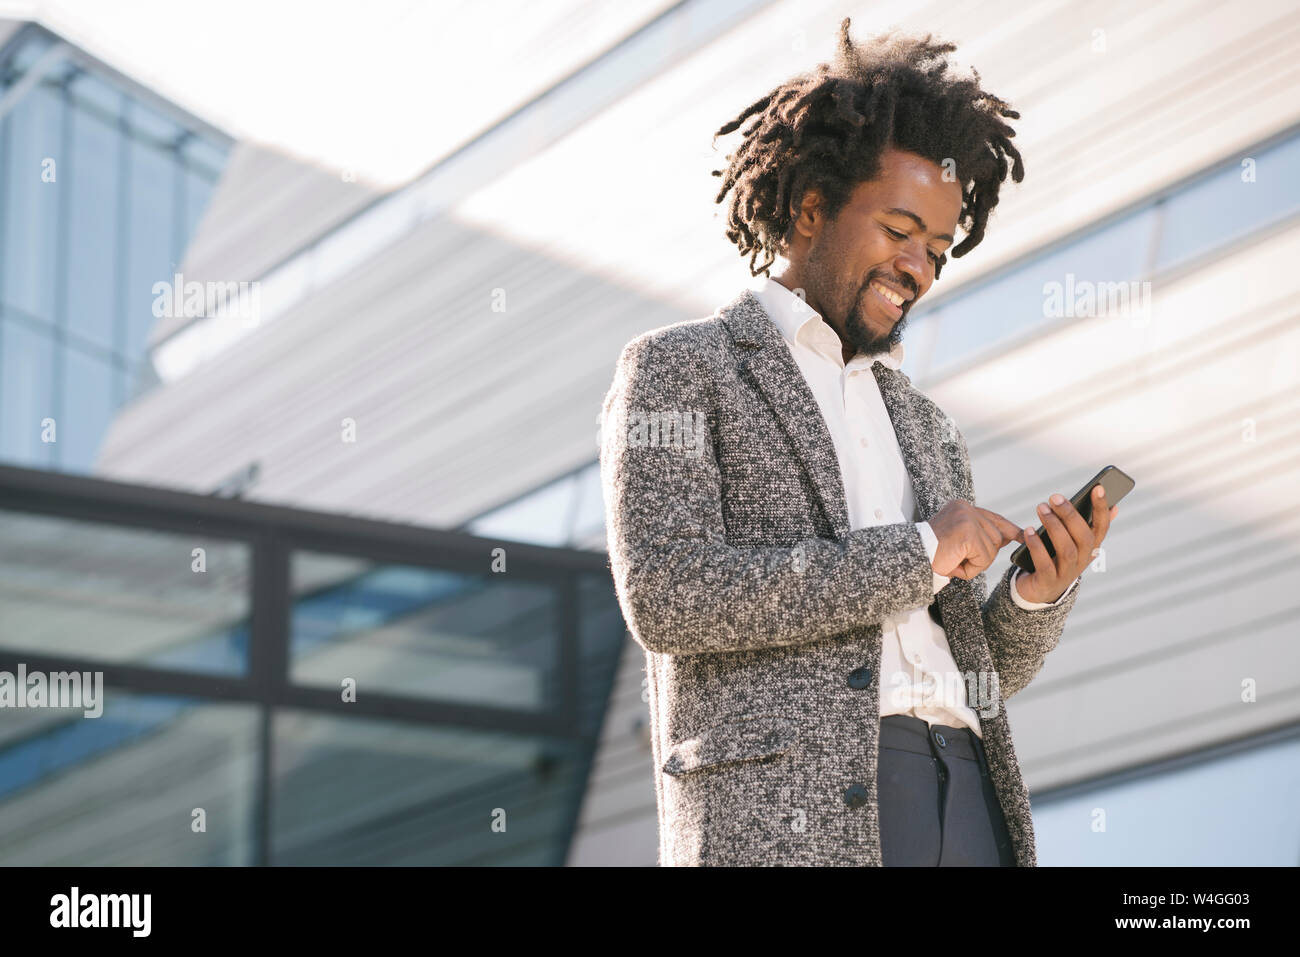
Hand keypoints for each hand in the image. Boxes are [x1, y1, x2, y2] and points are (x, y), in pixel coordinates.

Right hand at [928, 499, 1025, 579]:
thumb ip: (979, 535)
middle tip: (958, 559)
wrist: (912, 558)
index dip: (1009, 529)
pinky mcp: (968, 533)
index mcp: (961, 507)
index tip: (1021, 535)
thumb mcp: (958, 540)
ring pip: (991, 549)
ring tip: (953, 561)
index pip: (993, 518)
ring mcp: (967, 519)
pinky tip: (954, 564)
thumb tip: (1006, 538)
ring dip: (975, 562)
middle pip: (995, 536)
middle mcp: (965, 508)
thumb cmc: (930, 554)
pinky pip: (983, 558)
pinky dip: (970, 568)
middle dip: (983, 554)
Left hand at [1017, 486, 1119, 602]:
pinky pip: (1044, 564)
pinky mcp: (1048, 582)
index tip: (1098, 487)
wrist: (1039, 589)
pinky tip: (1028, 531)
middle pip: (1083, 537)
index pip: (1101, 527)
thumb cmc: (1056, 557)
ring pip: (1066, 549)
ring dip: (1053, 526)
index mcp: (1090, 548)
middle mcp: (1082, 561)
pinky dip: (1036, 546)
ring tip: (1041, 508)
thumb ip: (1087, 525)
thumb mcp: (1072, 541)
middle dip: (1069, 515)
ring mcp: (1066, 573)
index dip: (1101, 508)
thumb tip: (1114, 508)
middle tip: (1054, 497)